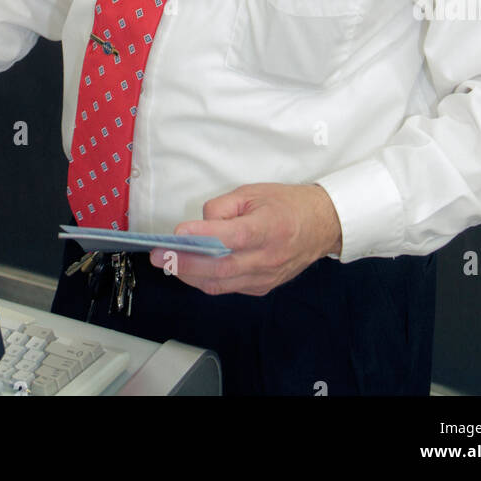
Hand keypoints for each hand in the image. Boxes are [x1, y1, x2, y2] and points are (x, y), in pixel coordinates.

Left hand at [149, 183, 341, 295]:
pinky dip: (207, 281)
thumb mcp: (254, 192)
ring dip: (190, 276)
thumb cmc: (287, 204)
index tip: (178, 233)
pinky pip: (229, 288)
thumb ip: (224, 207)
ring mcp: (266, 277)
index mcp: (270, 227)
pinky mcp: (262, 288)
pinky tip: (191, 270)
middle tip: (159, 257)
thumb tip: (199, 224)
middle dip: (185, 264)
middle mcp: (268, 257)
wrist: (322, 225)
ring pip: (221, 283)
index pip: (234, 236)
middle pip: (222, 268)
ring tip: (167, 264)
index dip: (205, 236)